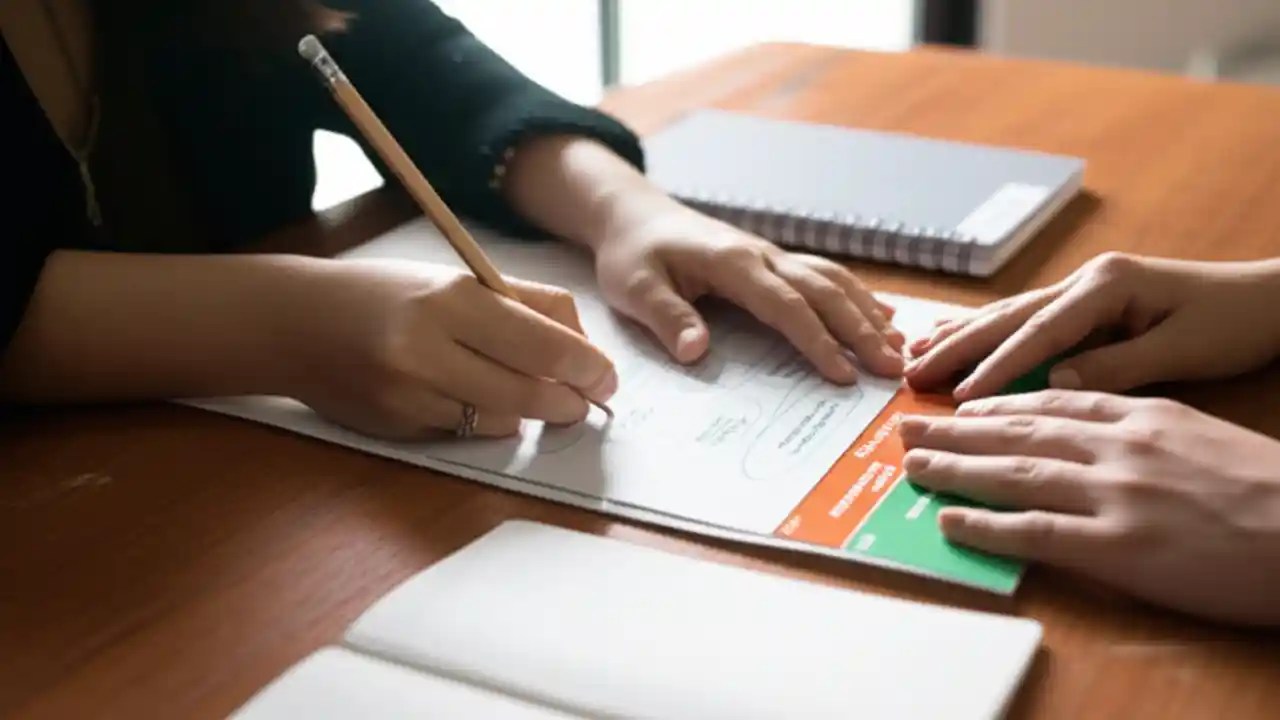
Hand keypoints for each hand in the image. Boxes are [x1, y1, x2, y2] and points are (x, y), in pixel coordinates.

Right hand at [279, 259, 616, 439]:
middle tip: (587, 400)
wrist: (295, 323)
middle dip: (571, 401)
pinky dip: (487, 422)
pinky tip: (479, 401)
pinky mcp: (397, 429)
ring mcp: (409, 395)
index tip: (606, 376)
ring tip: (538, 398)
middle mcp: (427, 349)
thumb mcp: (456, 280)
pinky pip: (467, 434)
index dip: (588, 367)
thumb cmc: (389, 295)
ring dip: (531, 414)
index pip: (545, 344)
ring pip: (503, 421)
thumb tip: (584, 346)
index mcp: (450, 299)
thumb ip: (527, 305)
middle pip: (531, 391)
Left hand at [592, 199, 904, 383]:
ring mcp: (773, 254)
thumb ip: (666, 317)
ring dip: (868, 313)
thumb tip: (697, 351)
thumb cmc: (632, 254)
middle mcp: (763, 254)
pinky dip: (859, 295)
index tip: (844, 375)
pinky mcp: (774, 259)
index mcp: (732, 263)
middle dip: (862, 330)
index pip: (786, 306)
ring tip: (899, 349)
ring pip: (834, 280)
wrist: (633, 213)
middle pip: (824, 291)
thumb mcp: (634, 287)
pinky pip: (826, 274)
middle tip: (894, 369)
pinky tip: (884, 315)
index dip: (817, 341)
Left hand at [898, 390, 1279, 625]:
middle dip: (955, 428)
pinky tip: (949, 520)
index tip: (958, 403)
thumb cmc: (1268, 487)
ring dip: (953, 468)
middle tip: (906, 426)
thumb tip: (1092, 427)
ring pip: (1012, 472)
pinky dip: (984, 524)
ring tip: (912, 465)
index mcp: (1140, 415)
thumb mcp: (1198, 433)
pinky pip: (1033, 531)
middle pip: (1017, 430)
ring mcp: (1113, 494)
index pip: (1050, 402)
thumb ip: (1139, 426)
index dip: (995, 401)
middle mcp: (1117, 446)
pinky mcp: (1118, 545)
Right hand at [905, 253, 1279, 399]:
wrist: (1272, 296)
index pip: (1040, 332)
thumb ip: (1119, 366)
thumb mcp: (1185, 350)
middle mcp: (1086, 282)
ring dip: (961, 337)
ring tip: (913, 355)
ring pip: (1009, 315)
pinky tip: (952, 337)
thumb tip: (1058, 385)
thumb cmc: (1235, 323)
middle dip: (959, 347)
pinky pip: (1024, 321)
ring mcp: (1083, 290)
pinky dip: (985, 333)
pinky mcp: (1085, 305)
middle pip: (1010, 317)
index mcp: (1108, 287)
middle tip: (911, 375)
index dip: (997, 366)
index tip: (960, 397)